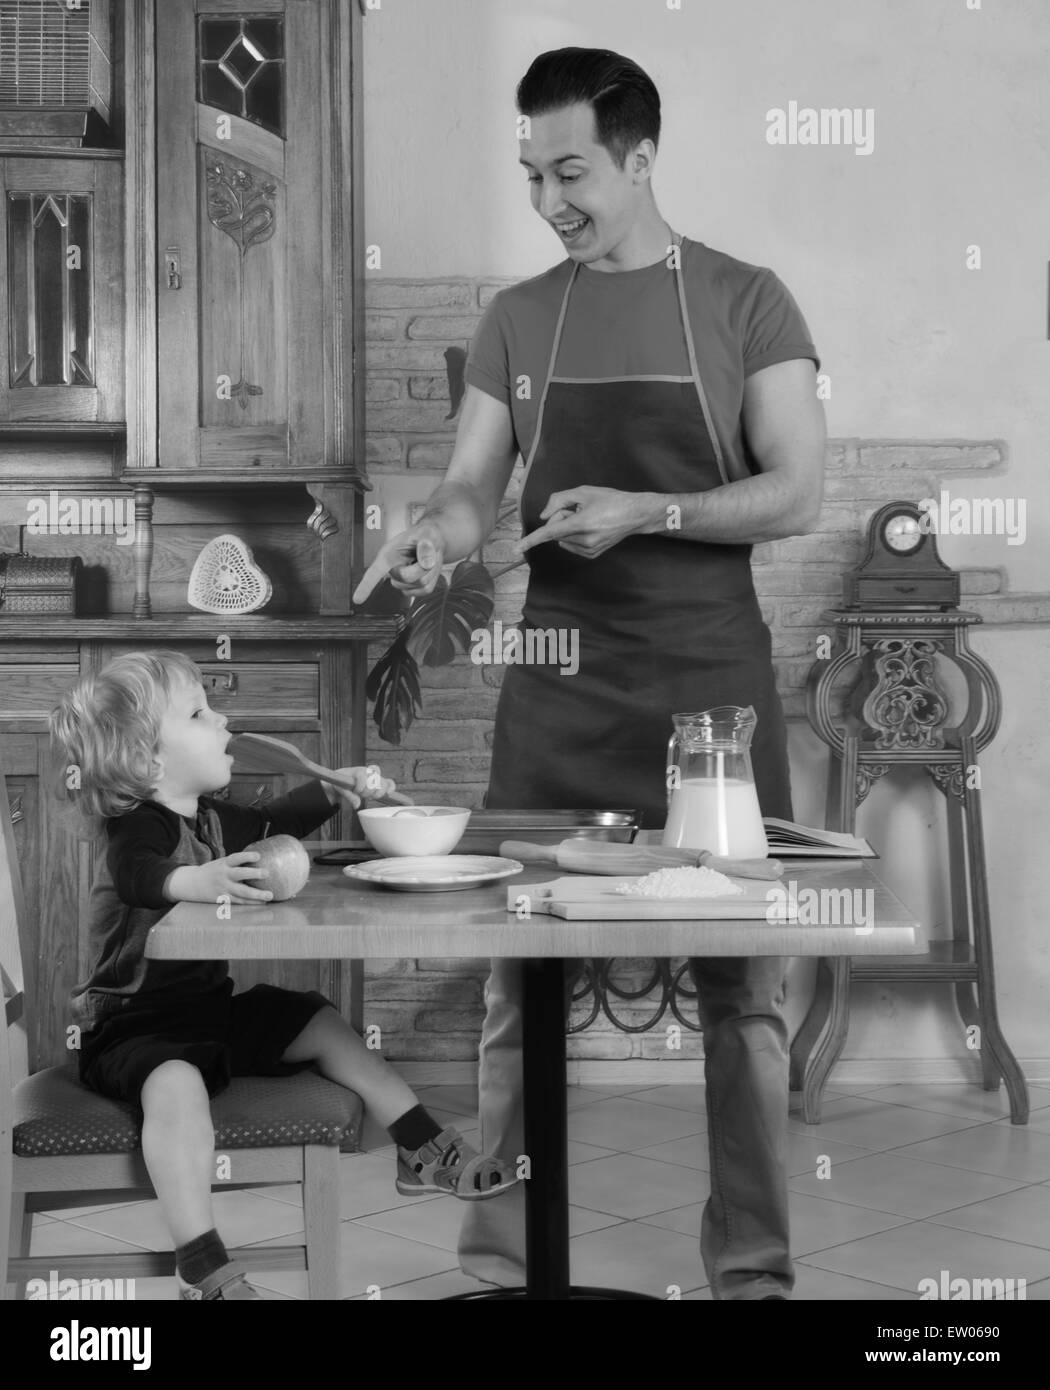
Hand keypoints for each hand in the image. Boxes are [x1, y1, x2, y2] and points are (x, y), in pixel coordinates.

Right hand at [166, 853, 272, 904]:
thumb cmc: (214, 871)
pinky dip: (251, 902)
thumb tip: (262, 859)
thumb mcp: (222, 863)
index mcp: (223, 864)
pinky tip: (263, 902)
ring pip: (241, 892)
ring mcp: (223, 888)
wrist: (193, 884)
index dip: (247, 856)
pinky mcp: (224, 899)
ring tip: (270, 895)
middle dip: (253, 874)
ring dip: (256, 894)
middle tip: (267, 873)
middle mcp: (224, 876)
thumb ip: (238, 863)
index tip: (258, 856)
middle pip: (239, 874)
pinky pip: (239, 901)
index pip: (235, 858)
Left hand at [320, 765, 400, 810]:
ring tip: (370, 797)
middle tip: (362, 795)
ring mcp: (375, 776)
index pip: (363, 778)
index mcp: (359, 771)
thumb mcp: (341, 788)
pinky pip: (390, 783)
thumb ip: (349, 796)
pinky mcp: (380, 781)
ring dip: (378, 793)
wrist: (343, 779)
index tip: (355, 791)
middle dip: (369, 791)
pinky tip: (388, 794)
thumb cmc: (342, 783)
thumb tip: (357, 805)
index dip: (360, 787)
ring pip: (384, 783)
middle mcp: (369, 772)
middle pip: (375, 781)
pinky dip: (391, 788)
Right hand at [353, 522, 445, 603]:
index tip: (357, 599)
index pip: (374, 572)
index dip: (365, 586)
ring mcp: (403, 581)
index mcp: (388, 555)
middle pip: (405, 578)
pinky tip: (429, 570)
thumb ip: (425, 545)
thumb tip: (427, 561)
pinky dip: (432, 579)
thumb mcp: (426, 533)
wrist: (432, 542)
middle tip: (425, 553)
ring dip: (428, 572)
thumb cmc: (424, 535)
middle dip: (420, 566)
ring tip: (427, 559)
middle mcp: (392, 570)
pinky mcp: (414, 589)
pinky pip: (425, 590)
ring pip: (418, 585)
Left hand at [517, 487, 649, 559]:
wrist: (635, 515)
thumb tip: (544, 516)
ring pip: (562, 539)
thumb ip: (559, 500)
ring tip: (589, 519)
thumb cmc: (610, 500)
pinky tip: (591, 528)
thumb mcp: (583, 492)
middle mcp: (584, 540)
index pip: (549, 532)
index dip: (531, 539)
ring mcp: (589, 550)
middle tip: (579, 510)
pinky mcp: (592, 554)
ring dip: (568, 529)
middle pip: (556, 531)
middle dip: (561, 519)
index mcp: (580, 523)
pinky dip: (575, 536)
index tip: (516, 549)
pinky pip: (571, 545)